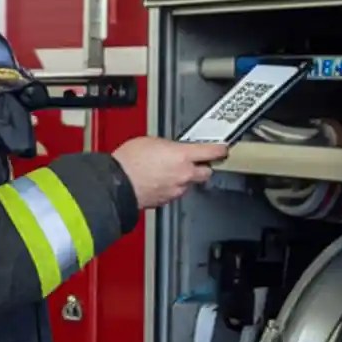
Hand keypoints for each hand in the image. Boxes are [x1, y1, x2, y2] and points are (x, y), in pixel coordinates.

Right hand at [111, 137, 229, 208]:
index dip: (220, 150)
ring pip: (189, 183)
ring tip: (168, 170)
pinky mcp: (166, 200)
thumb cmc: (129, 162)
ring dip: (184, 178)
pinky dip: (171, 187)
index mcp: (182, 156)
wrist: (117, 184)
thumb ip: (168, 146)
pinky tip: (159, 181)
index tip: (224, 148)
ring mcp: (176, 190)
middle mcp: (184, 175)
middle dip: (203, 167)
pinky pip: (175, 192)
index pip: (212, 152)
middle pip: (206, 172)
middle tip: (197, 161)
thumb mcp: (151, 141)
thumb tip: (171, 148)